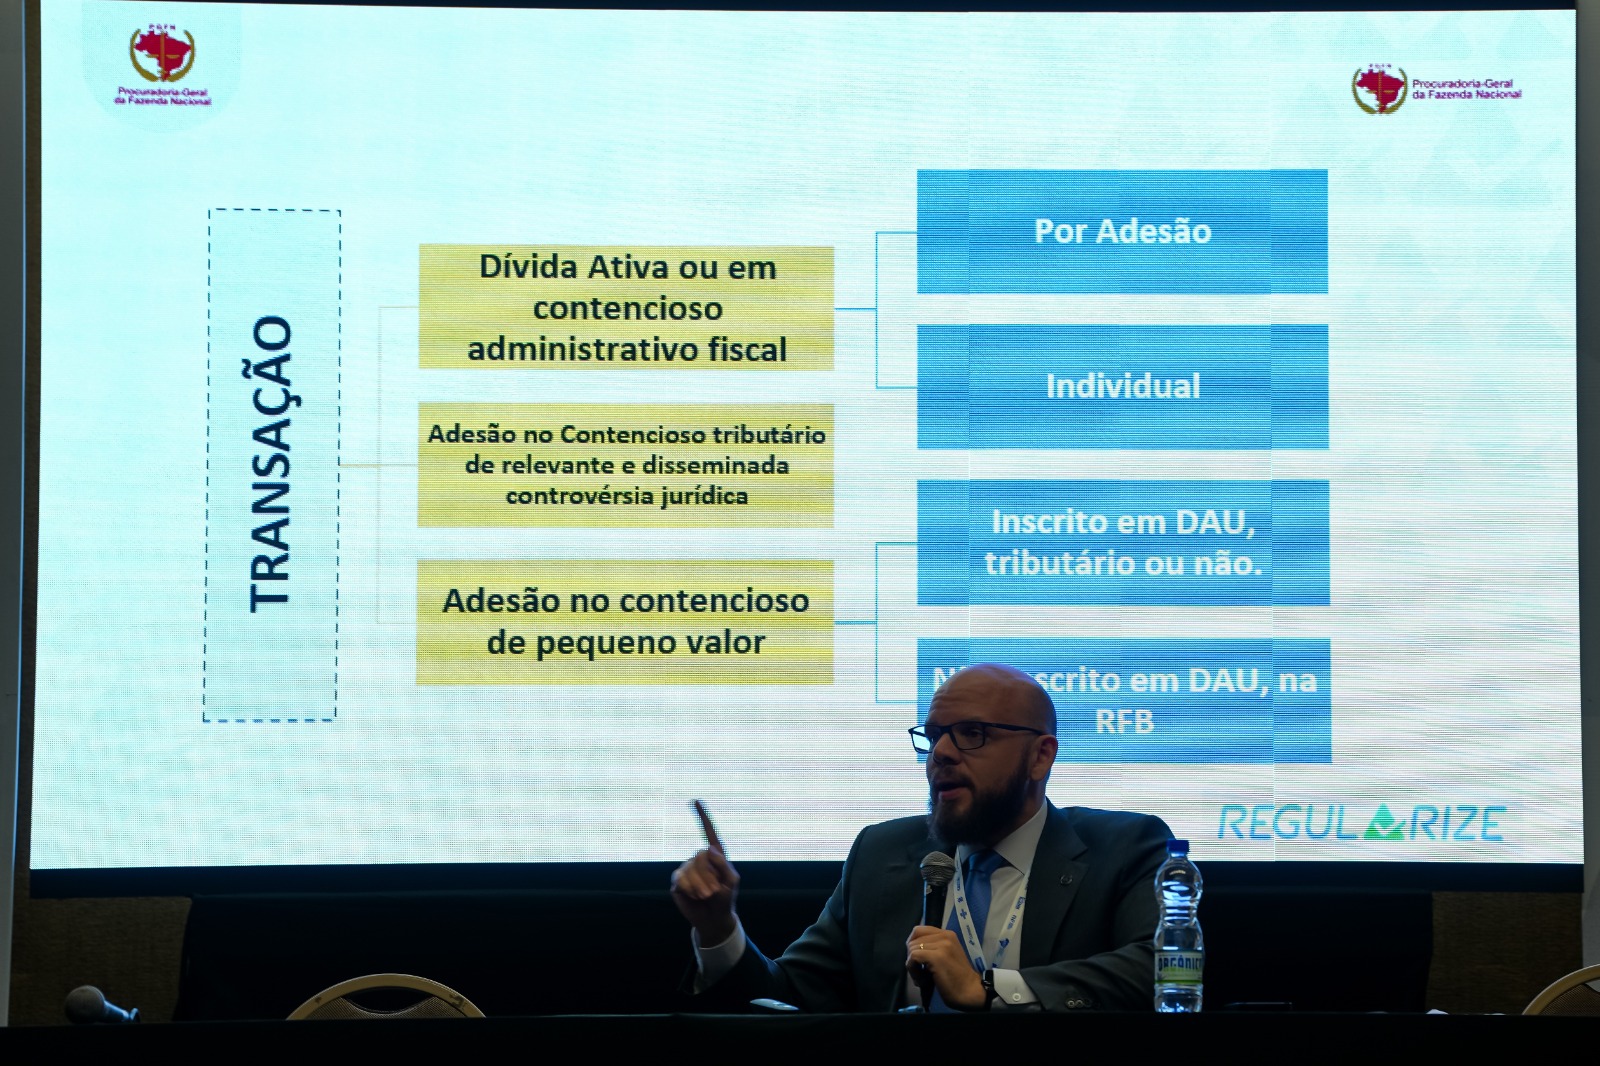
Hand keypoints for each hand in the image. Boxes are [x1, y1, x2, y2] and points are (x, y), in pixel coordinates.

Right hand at [670, 799, 739, 943]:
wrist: (712, 918)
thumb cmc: (725, 899)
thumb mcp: (732, 881)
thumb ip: (724, 864)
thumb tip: (708, 848)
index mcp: (715, 855)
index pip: (709, 832)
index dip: (703, 817)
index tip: (695, 801)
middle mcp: (699, 859)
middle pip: (699, 855)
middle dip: (708, 876)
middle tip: (713, 890)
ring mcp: (687, 868)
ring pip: (690, 869)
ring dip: (700, 886)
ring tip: (705, 895)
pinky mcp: (677, 881)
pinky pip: (681, 879)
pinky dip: (690, 889)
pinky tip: (693, 896)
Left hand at [905, 926, 986, 1009]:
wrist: (970, 992)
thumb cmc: (957, 979)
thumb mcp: (945, 956)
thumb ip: (933, 948)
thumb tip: (911, 949)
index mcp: (947, 934)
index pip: (919, 931)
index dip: (913, 945)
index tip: (917, 961)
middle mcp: (945, 936)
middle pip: (913, 940)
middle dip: (911, 957)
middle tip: (920, 972)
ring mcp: (942, 945)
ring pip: (911, 949)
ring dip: (912, 967)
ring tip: (923, 978)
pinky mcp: (937, 957)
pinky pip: (913, 958)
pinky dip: (913, 971)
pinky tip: (922, 981)